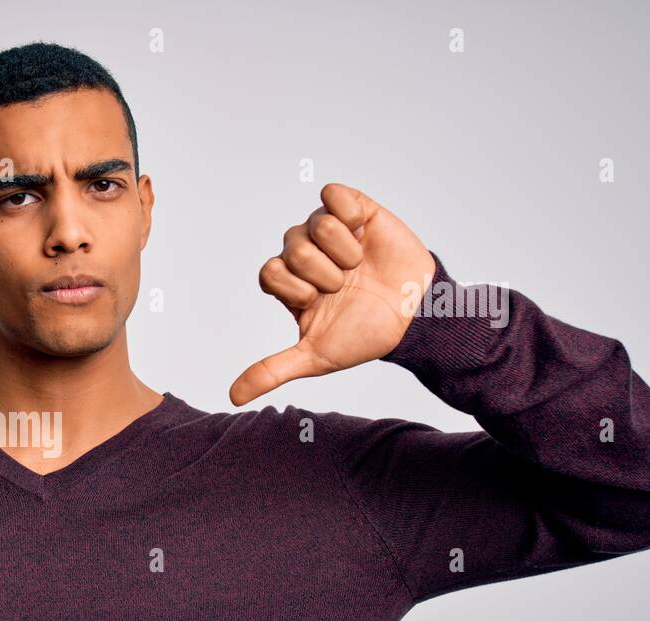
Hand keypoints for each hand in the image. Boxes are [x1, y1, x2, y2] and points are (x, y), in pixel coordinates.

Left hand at [229, 182, 435, 404]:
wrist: (416, 318)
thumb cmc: (364, 336)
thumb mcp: (315, 357)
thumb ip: (271, 371)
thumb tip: (233, 397)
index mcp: (290, 283)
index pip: (269, 272)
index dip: (294, 288)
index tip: (318, 302)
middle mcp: (305, 254)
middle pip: (291, 248)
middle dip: (322, 273)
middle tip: (345, 286)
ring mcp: (330, 232)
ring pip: (314, 224)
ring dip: (341, 252)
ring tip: (359, 266)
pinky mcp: (356, 210)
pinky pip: (333, 194)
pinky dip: (347, 214)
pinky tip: (362, 233)